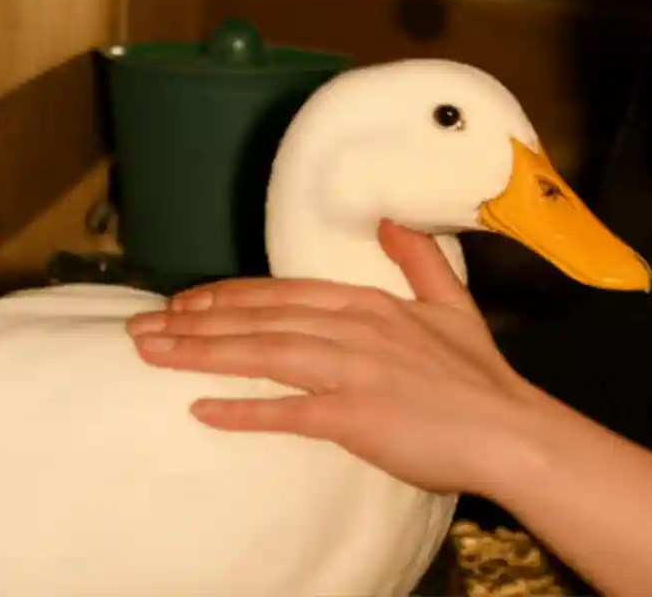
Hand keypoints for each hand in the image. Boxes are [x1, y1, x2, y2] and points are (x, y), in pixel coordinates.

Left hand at [125, 219, 547, 495]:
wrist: (510, 430)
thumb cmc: (481, 376)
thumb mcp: (453, 305)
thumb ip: (419, 260)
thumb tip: (391, 220)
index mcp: (372, 304)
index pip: (285, 292)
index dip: (230, 295)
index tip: (185, 300)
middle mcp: (354, 329)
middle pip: (261, 318)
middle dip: (197, 320)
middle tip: (142, 326)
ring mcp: (353, 371)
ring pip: (263, 353)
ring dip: (202, 353)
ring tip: (152, 354)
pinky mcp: (355, 417)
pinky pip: (288, 412)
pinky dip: (243, 411)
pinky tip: (201, 410)